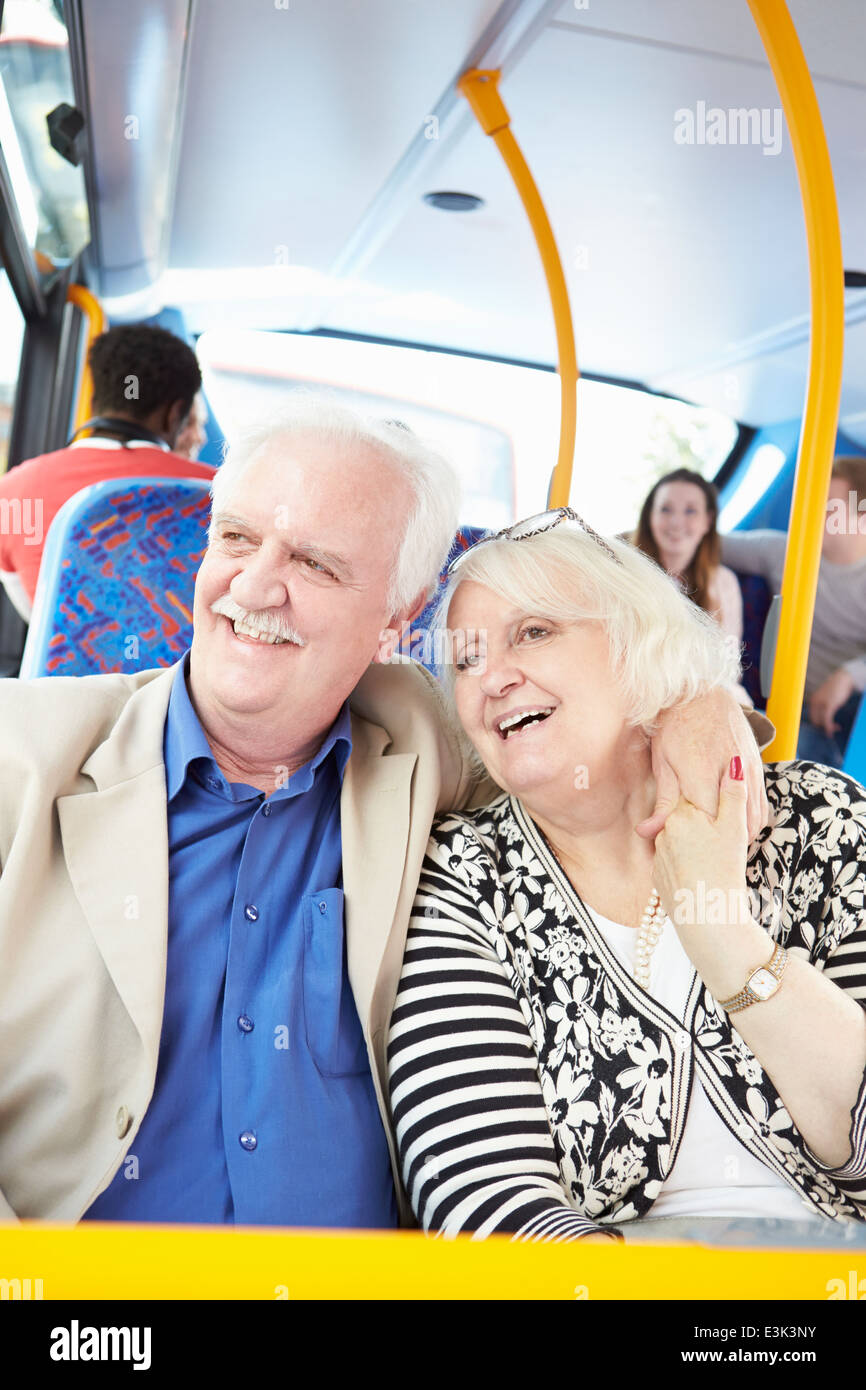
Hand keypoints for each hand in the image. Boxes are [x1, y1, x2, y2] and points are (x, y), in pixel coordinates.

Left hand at [636, 687, 768, 842]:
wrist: (700, 692)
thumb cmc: (674, 727)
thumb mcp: (662, 764)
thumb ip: (662, 804)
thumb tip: (646, 834)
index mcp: (702, 774)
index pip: (709, 824)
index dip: (700, 839)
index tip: (689, 844)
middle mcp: (731, 772)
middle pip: (736, 826)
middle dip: (720, 840)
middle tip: (704, 846)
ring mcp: (749, 768)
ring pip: (753, 818)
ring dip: (739, 832)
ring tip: (718, 837)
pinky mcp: (758, 765)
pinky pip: (761, 804)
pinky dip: (749, 818)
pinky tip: (732, 821)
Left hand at [652, 758, 749, 934]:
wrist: (707, 919)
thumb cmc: (723, 871)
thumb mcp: (734, 829)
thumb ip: (732, 795)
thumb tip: (732, 764)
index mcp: (683, 813)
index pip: (695, 793)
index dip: (711, 803)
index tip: (722, 819)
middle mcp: (665, 829)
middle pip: (686, 817)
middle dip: (703, 825)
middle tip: (721, 847)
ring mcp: (659, 852)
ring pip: (679, 839)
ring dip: (694, 845)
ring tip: (713, 863)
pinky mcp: (657, 873)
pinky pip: (674, 861)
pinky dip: (687, 864)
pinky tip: (701, 875)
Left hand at [808, 668, 854, 735]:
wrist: (842, 678)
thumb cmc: (835, 688)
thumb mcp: (825, 697)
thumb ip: (822, 705)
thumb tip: (823, 718)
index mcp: (812, 701)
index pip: (812, 717)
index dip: (818, 725)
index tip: (826, 727)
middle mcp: (814, 702)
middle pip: (815, 721)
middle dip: (823, 728)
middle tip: (833, 729)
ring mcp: (821, 703)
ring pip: (820, 722)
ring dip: (828, 728)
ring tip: (837, 728)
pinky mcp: (829, 705)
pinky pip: (826, 720)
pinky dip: (829, 727)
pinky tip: (835, 729)